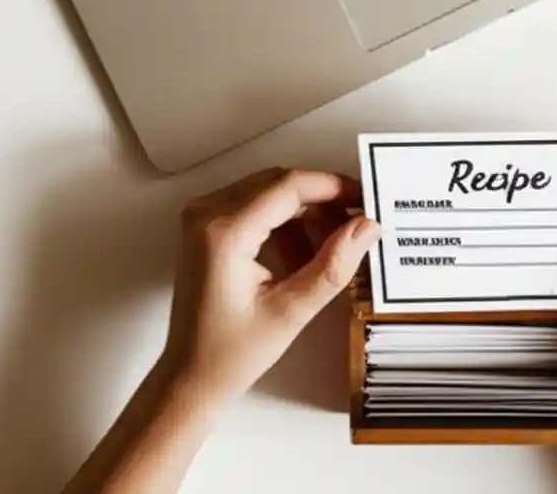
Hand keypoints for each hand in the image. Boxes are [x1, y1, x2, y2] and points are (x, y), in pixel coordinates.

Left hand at [163, 168, 381, 404]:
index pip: (289, 186)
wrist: (190, 374)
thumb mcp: (292, 311)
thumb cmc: (232, 352)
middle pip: (279, 182)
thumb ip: (333, 266)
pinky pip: (254, 205)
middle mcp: (206, 214)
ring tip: (331, 248)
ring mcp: (202, 217)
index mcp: (224, 233)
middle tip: (356, 224)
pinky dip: (284, 221)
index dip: (334, 187)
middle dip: (322, 199)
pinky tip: (302, 254)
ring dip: (305, 211)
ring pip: (269, 190)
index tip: (366, 200)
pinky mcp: (205, 226)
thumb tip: (366, 227)